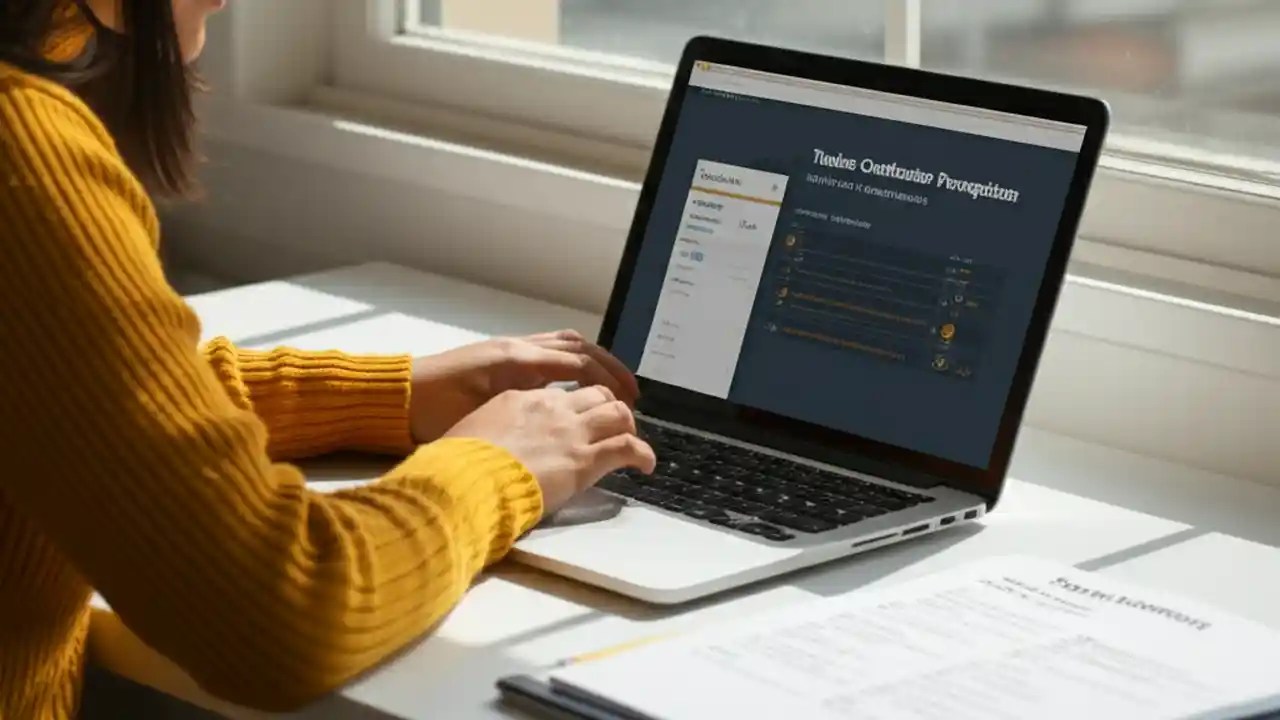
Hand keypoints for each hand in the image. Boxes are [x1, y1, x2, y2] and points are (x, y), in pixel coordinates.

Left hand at [409, 330, 638, 443]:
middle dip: (610, 369)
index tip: (631, 402)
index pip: (577, 365)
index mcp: (517, 361)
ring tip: (613, 386)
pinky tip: (578, 385)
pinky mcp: (501, 357)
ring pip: (564, 344)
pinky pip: (547, 351)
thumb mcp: (482, 413)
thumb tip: (564, 415)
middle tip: (633, 394)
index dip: (608, 382)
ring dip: (593, 362)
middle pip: (578, 348)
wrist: (398, 396)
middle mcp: (518, 348)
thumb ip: (524, 410)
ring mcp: (509, 349)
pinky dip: (571, 363)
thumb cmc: (434, 411)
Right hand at [445, 386, 655, 510]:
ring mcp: (571, 431)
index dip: (575, 402)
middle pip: (595, 393)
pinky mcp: (585, 459)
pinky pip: (626, 448)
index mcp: (520, 398)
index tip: (579, 414)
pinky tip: (646, 464)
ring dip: (627, 424)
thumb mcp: (470, 432)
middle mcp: (551, 407)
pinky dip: (642, 454)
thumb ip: (491, 429)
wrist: (465, 479)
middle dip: (609, 405)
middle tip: (615, 423)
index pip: (559, 392)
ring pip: (616, 412)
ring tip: (632, 440)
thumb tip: (494, 441)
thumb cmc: (458, 463)